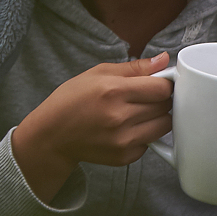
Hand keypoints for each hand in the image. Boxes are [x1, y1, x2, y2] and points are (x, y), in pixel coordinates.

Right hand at [11, 52, 174, 201]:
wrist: (51, 136)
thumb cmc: (71, 101)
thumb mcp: (98, 73)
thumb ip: (135, 67)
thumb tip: (164, 59)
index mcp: (113, 91)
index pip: (162, 89)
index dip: (164, 84)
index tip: (158, 84)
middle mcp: (120, 118)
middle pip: (165, 107)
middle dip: (161, 99)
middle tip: (146, 97)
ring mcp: (122, 140)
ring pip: (164, 126)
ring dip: (158, 117)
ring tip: (140, 112)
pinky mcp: (124, 157)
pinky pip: (150, 143)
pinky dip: (145, 135)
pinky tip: (128, 128)